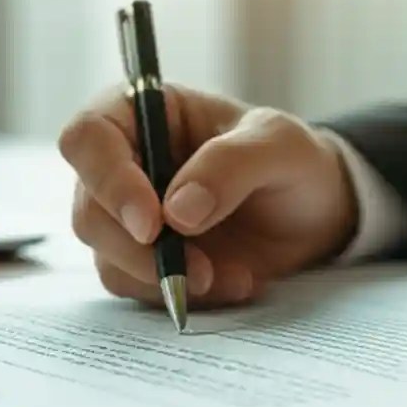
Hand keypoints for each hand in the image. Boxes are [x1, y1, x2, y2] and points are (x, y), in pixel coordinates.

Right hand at [59, 84, 357, 306]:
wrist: (316, 217)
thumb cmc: (294, 163)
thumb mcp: (280, 147)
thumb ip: (232, 165)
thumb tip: (176, 210)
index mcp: (146, 112)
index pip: (89, 137)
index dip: (108, 180)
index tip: (151, 223)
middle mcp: (126, 162)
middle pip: (89, 208)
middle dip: (138, 249)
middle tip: (197, 270)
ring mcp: (129, 215)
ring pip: (106, 255)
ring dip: (164, 276)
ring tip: (231, 276)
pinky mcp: (143, 260)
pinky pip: (134, 286)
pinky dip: (177, 294)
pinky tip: (228, 282)